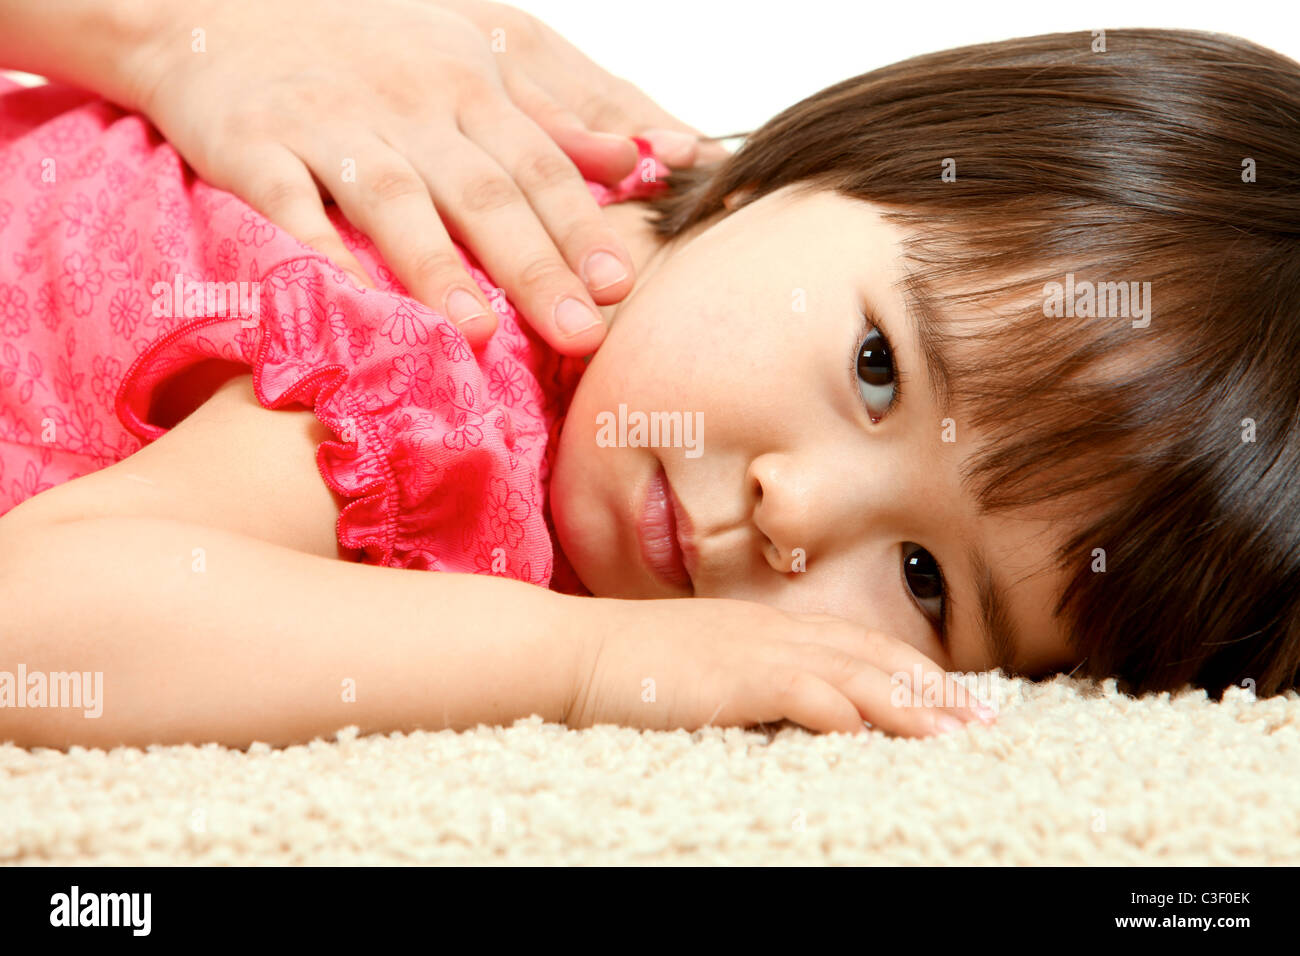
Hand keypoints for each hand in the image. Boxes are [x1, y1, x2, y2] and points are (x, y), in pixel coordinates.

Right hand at [127, 0, 721, 355]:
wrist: (219, 1)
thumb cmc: (369, 39)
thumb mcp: (470, 50)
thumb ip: (553, 107)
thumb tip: (635, 157)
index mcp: (466, 84)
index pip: (539, 163)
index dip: (581, 226)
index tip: (622, 285)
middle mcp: (407, 104)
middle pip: (482, 192)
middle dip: (536, 265)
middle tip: (580, 332)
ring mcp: (328, 124)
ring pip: (394, 200)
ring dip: (438, 268)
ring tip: (479, 332)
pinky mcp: (251, 145)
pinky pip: (289, 203)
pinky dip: (320, 251)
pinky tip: (354, 301)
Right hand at [566, 598, 997, 736]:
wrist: (569, 652)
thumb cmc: (629, 669)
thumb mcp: (702, 669)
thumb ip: (750, 682)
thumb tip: (796, 712)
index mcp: (767, 628)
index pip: (859, 645)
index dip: (913, 670)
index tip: (957, 698)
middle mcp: (772, 631)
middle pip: (871, 655)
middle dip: (934, 688)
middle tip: (985, 719)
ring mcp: (752, 650)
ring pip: (851, 673)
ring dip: (909, 703)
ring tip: (956, 733)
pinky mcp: (730, 677)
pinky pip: (799, 692)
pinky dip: (842, 709)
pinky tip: (873, 731)